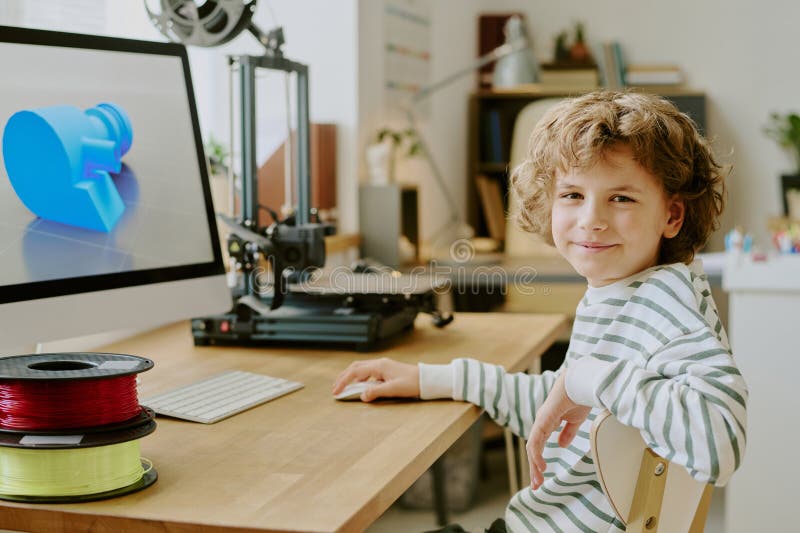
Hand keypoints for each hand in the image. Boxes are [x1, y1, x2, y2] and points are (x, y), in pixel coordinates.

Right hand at [332, 358, 419, 401]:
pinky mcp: (386, 371)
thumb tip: (362, 396)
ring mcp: (382, 366)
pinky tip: (358, 385)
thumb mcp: (393, 389)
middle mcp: (379, 364)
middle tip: (335, 388)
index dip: (344, 381)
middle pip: (355, 367)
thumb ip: (376, 392)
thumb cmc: (413, 383)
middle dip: (343, 377)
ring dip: (351, 377)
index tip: (336, 391)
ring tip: (344, 387)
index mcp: (379, 366)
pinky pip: (368, 372)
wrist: (426, 379)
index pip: (355, 372)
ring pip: (361, 369)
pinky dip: (359, 378)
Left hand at [526, 372, 590, 489]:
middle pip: (533, 449)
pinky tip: (540, 466)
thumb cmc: (579, 398)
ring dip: (534, 465)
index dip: (539, 461)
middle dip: (534, 468)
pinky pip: (536, 440)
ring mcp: (540, 421)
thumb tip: (561, 445)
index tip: (541, 477)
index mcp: (547, 423)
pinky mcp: (543, 420)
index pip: (538, 445)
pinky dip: (537, 454)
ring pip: (533, 447)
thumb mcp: (574, 421)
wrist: (581, 383)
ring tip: (538, 481)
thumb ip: (567, 432)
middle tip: (536, 485)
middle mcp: (541, 423)